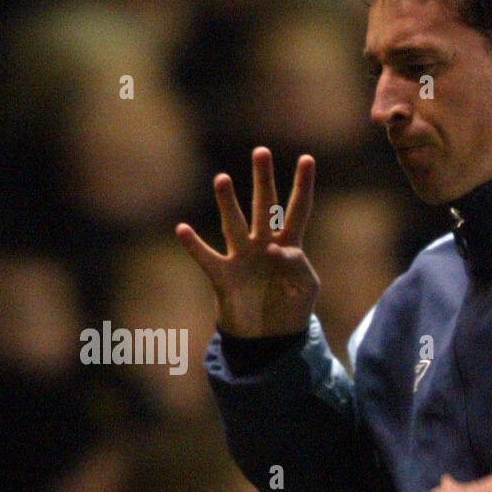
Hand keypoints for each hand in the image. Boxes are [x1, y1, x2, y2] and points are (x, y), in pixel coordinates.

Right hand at [176, 147, 318, 336]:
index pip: (297, 209)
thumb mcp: (307, 288)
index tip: (307, 158)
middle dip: (263, 180)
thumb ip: (298, 266)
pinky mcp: (223, 276)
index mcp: (288, 244)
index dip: (303, 186)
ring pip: (234, 224)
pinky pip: (206, 258)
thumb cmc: (292, 309)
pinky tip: (183, 229)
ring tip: (222, 179)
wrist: (270, 339)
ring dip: (228, 203)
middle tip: (261, 152)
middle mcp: (262, 243)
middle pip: (264, 206)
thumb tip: (273, 249)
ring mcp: (241, 257)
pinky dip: (194, 245)